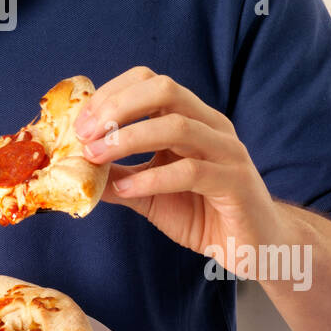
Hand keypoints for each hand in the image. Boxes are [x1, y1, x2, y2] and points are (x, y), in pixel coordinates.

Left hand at [74, 66, 282, 263]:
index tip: (80, 123)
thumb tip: (76, 170)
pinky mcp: (235, 182)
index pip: (150, 82)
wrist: (255, 248)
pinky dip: (151, 179)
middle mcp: (211, 125)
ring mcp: (227, 151)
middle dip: (118, 107)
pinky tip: (126, 190)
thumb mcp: (150, 193)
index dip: (112, 94)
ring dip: (128, 139)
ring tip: (97, 157)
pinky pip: (190, 171)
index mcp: (190, 118)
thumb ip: (119, 176)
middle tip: (85, 134)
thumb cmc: (203, 213)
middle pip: (165, 89)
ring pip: (177, 126)